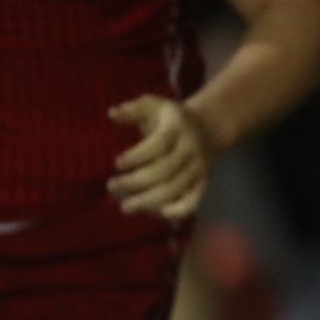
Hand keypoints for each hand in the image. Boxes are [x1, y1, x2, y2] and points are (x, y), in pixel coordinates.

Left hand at [107, 95, 216, 220]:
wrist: (207, 127)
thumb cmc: (169, 118)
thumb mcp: (153, 105)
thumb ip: (133, 109)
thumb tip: (112, 113)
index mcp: (178, 126)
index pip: (160, 143)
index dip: (138, 156)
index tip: (117, 164)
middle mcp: (192, 148)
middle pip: (165, 170)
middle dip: (136, 182)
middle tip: (111, 187)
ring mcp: (200, 167)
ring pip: (176, 189)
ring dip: (149, 201)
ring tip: (125, 206)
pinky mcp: (205, 183)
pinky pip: (194, 201)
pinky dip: (176, 211)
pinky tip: (155, 213)